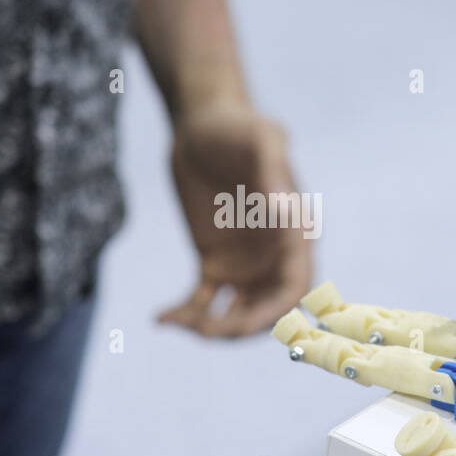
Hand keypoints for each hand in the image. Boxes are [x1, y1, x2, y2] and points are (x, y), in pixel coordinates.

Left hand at [158, 103, 312, 337]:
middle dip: (240, 328)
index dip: (276, 312)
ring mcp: (244, 264)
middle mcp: (273, 256)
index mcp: (294, 233)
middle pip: (266, 310)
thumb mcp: (261, 139)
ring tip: (180, 322)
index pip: (295, 286)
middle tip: (204, 331)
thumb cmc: (238, 127)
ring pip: (236, 314)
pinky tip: (161, 317)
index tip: (245, 324)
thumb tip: (287, 212)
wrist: (201, 125)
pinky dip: (185, 315)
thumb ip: (274, 173)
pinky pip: (203, 301)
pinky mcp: (214, 263)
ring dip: (214, 328)